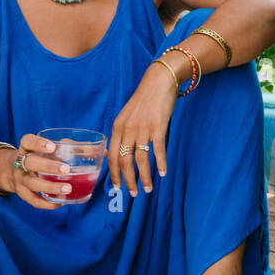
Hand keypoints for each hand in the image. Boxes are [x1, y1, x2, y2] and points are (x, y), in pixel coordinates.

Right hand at [0, 135, 74, 209]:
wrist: (17, 171)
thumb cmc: (41, 157)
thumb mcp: (50, 149)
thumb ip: (71, 148)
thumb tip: (99, 152)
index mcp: (27, 148)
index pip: (27, 141)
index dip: (38, 143)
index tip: (52, 146)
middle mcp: (20, 162)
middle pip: (30, 163)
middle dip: (48, 166)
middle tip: (66, 169)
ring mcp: (20, 179)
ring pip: (31, 183)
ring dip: (50, 187)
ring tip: (68, 188)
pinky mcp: (22, 193)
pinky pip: (33, 200)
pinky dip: (47, 203)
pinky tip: (60, 202)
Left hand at [108, 58, 179, 196]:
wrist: (159, 82)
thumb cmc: (144, 99)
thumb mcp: (127, 115)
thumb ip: (124, 132)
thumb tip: (122, 151)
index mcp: (117, 127)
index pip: (111, 156)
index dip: (114, 174)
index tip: (117, 187)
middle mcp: (127, 129)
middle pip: (124, 161)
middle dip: (128, 180)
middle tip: (133, 193)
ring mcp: (142, 129)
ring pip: (141, 159)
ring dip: (144, 177)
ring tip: (148, 188)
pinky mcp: (158, 127)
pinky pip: (158, 150)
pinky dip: (160, 163)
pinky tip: (163, 172)